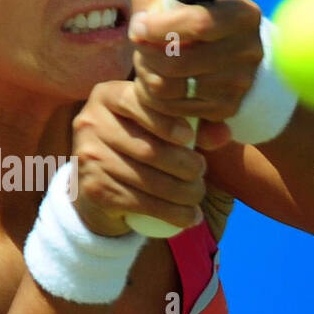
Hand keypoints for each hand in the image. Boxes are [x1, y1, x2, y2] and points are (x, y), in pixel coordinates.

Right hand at [70, 78, 208, 236]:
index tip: (190, 138)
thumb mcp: (160, 128)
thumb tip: (223, 134)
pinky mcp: (93, 189)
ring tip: (198, 195)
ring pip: (147, 180)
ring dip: (183, 193)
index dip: (167, 122)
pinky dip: (172, 214)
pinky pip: (140, 203)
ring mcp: (89, 157)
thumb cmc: (138, 146)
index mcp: (108, 96)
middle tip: (201, 172)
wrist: (98, 188)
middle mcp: (91, 123)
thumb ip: (196, 125)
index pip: (138, 102)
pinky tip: (189, 217)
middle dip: (184, 165)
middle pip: (148, 148)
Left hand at [127, 0, 263, 137]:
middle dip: (146, 54)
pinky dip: (152, 95)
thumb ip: (153, 0)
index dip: (159, 28)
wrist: (226, 49)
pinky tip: (153, 78)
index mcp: (242, 14)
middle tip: (137, 46)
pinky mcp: (225, 108)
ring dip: (145, 74)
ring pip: (169, 87)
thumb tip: (140, 24)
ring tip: (144, 60)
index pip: (198, 24)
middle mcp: (248, 50)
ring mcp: (239, 83)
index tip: (137, 28)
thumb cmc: (191, 15)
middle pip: (178, 62)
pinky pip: (171, 107)